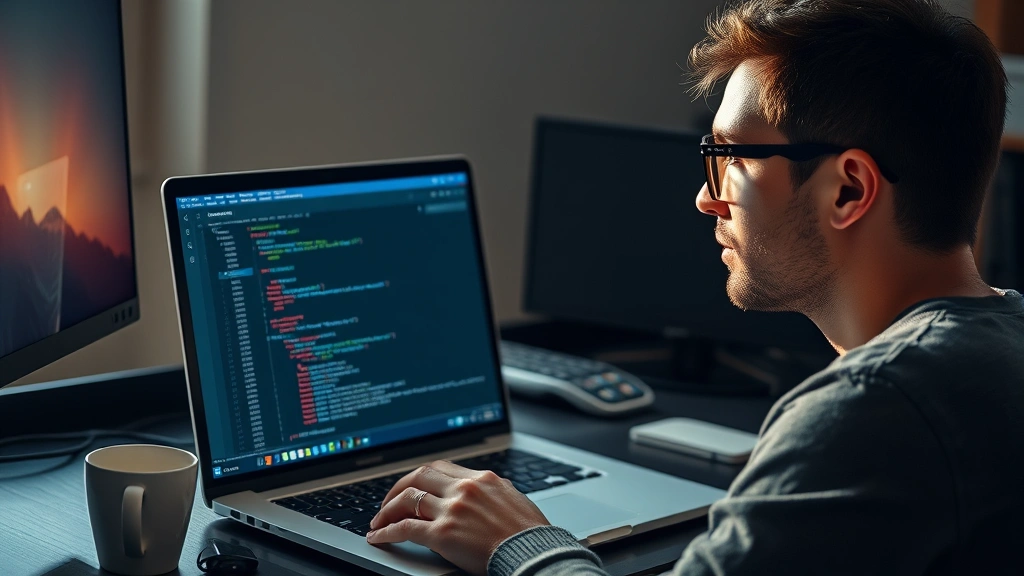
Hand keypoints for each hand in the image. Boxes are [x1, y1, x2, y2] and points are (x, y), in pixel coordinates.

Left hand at [366, 460, 549, 574]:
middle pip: (419, 476)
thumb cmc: (529, 534)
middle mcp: (464, 488)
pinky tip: (378, 536)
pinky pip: (405, 528)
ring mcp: (452, 509)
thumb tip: (477, 492)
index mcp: (481, 478)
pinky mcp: (443, 534)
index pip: (439, 467)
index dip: (419, 476)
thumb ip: (490, 492)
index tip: (410, 486)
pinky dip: (387, 531)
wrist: (535, 554)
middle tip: (388, 503)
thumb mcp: (512, 498)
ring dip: (387, 510)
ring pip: (407, 500)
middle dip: (397, 488)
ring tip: (379, 522)